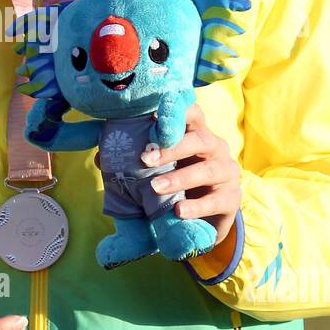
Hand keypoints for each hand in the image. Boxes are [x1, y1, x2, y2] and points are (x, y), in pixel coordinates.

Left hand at [93, 100, 240, 247]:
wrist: (205, 220)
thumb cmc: (178, 183)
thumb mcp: (159, 169)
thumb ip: (134, 160)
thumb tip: (99, 157)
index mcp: (196, 133)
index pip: (191, 113)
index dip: (177, 109)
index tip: (155, 114)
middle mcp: (215, 147)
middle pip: (199, 139)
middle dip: (172, 147)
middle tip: (144, 159)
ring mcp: (226, 172)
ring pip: (207, 169)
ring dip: (180, 177)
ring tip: (155, 188)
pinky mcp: (231, 198)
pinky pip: (215, 200)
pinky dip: (196, 206)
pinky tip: (178, 211)